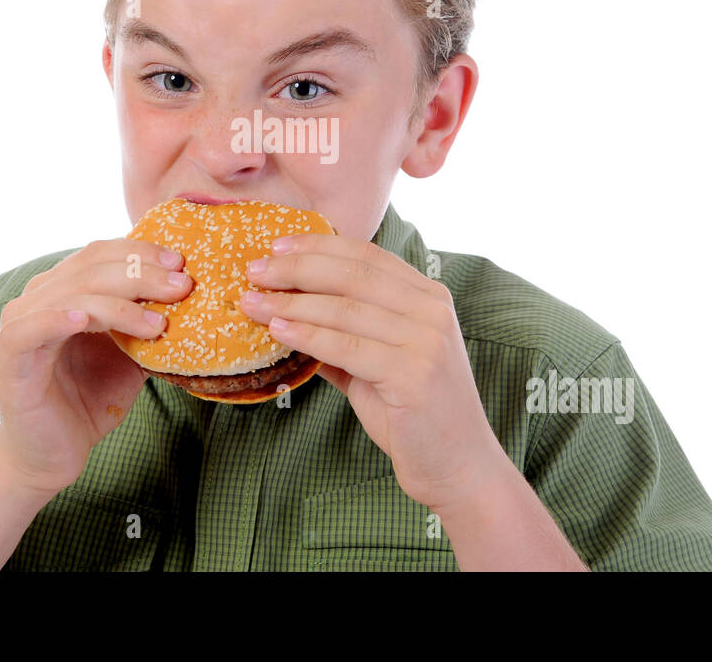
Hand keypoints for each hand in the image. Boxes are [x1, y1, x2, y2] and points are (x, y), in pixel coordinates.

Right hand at [0, 238, 191, 497]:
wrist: (51, 455)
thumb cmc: (87, 400)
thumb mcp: (129, 356)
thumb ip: (148, 325)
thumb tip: (192, 300)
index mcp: (63, 290)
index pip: (99, 254)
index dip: (140, 252)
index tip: (180, 263)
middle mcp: (38, 299)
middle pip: (90, 269)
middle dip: (141, 275)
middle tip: (182, 286)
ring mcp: (20, 325)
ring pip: (71, 296)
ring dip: (119, 304)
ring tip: (159, 322)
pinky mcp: (9, 358)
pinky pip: (32, 329)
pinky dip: (57, 319)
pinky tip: (85, 321)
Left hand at [237, 232, 500, 512]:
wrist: (459, 467)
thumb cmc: (414, 415)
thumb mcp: (378, 363)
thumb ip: (342, 336)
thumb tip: (286, 315)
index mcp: (428, 297)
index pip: (366, 256)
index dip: (318, 246)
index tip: (276, 245)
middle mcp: (432, 309)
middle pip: (353, 274)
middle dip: (297, 268)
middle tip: (255, 270)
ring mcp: (427, 340)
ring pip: (345, 309)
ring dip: (291, 303)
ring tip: (253, 303)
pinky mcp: (415, 374)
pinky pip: (347, 347)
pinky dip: (307, 336)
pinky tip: (278, 331)